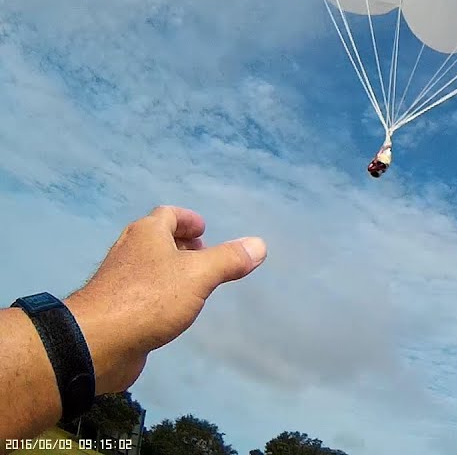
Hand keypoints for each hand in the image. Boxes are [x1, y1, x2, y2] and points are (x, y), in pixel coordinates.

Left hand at [64, 206, 266, 393]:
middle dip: (181, 244)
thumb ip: (229, 260)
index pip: (167, 214)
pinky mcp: (114, 307)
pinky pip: (141, 291)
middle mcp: (129, 251)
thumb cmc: (150, 298)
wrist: (97, 342)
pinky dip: (159, 292)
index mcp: (146, 234)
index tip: (204, 231)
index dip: (188, 219)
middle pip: (155, 238)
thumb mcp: (199, 275)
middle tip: (203, 255)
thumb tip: (259, 244)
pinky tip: (173, 310)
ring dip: (170, 269)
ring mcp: (118, 280)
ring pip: (148, 265)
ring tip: (194, 283)